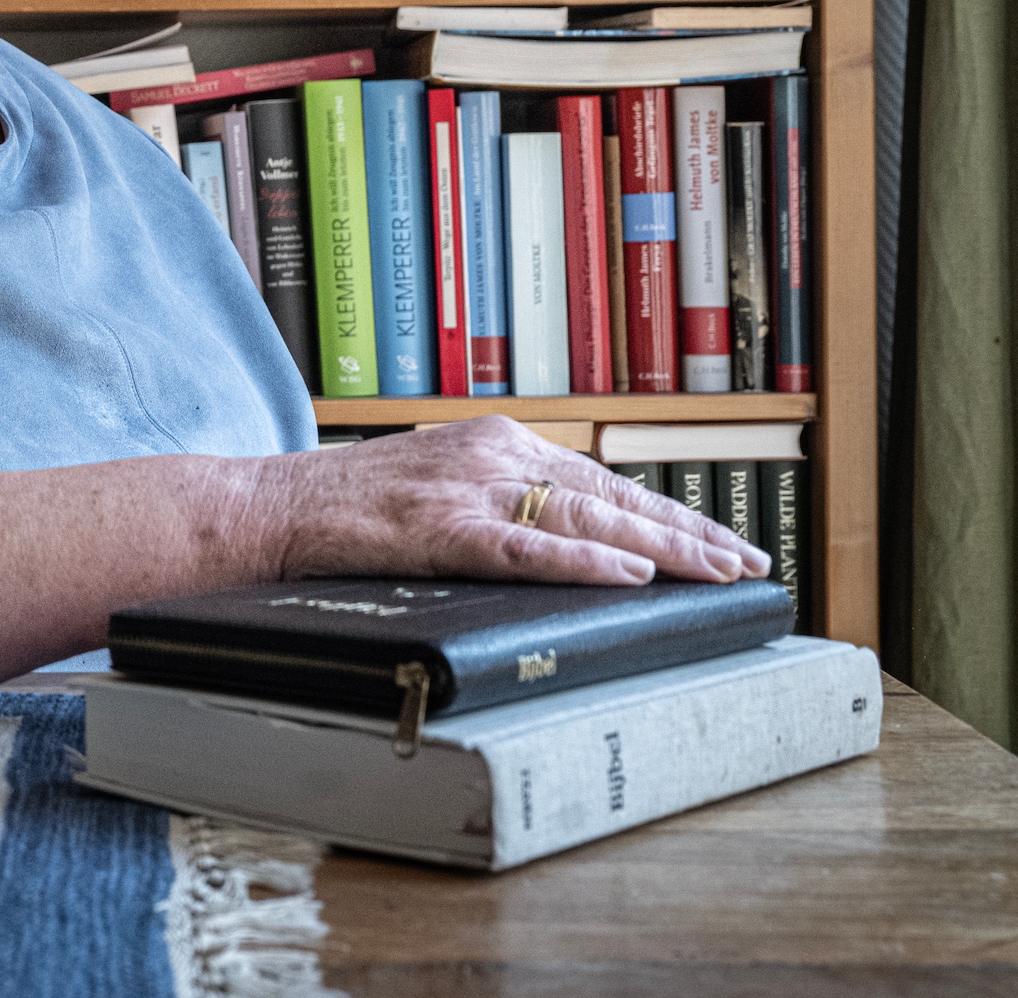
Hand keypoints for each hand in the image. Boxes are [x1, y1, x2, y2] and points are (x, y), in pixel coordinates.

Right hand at [252, 416, 770, 587]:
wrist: (271, 508)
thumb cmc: (348, 511)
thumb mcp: (440, 491)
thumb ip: (501, 506)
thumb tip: (573, 543)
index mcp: (496, 443)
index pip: (602, 481)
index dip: (668, 514)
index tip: (720, 541)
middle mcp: (492, 455)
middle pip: (610, 496)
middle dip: (686, 533)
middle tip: (746, 561)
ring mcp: (467, 489)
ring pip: (584, 519)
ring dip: (659, 548)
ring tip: (715, 571)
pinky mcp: (440, 528)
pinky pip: (524, 548)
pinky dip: (581, 562)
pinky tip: (627, 574)